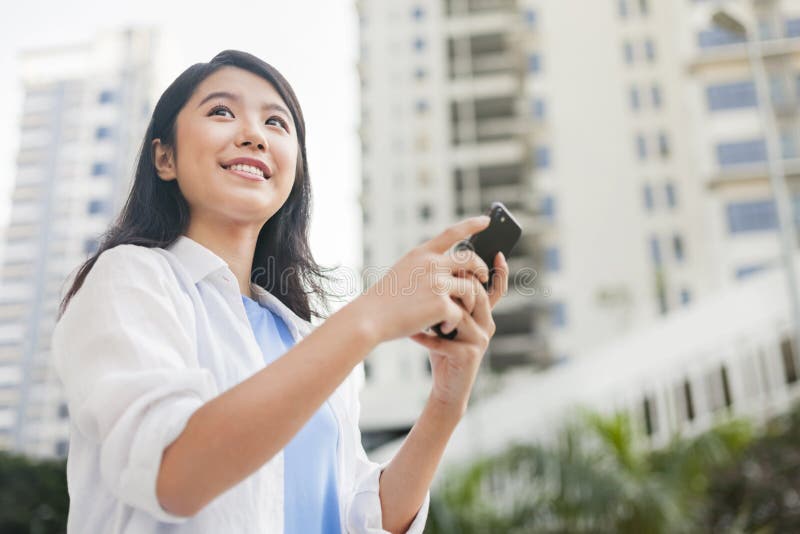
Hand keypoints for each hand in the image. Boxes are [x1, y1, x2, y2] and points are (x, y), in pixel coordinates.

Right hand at [353, 216, 491, 342]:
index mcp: (421, 254)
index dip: (471, 225)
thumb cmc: (384, 300)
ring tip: (459, 314)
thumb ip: (425, 267)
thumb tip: (450, 270)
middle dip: (481, 269)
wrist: (369, 318)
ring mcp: (437, 283)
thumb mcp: (403, 271)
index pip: (452, 233)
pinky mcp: (440, 304)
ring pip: (471, 289)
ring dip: (469, 303)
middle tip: (483, 278)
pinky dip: (453, 324)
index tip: (487, 220)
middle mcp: (432, 264)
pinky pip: (459, 313)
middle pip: (471, 259)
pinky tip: (442, 328)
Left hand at [409, 251, 509, 414]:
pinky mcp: (469, 354)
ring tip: (418, 305)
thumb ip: (449, 298)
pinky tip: (412, 334)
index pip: (495, 288)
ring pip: (462, 313)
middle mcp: (487, 324)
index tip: (497, 251)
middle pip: (478, 294)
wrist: (447, 386)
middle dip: (459, 283)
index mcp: (483, 314)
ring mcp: (480, 340)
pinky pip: (445, 338)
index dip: (499, 270)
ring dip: (438, 309)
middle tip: (439, 275)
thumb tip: (440, 266)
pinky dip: (426, 335)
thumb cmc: (444, 349)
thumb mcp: (447, 320)